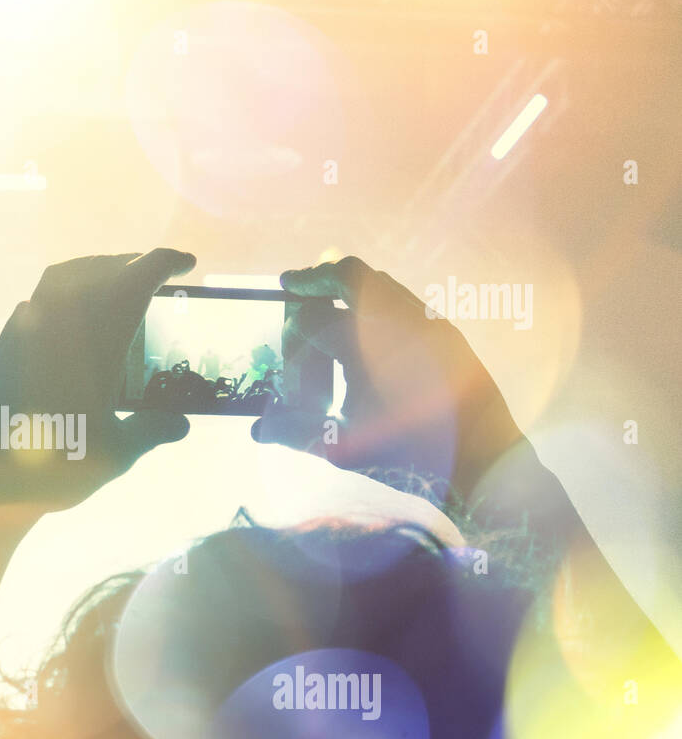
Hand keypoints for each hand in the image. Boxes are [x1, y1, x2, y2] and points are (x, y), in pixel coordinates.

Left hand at [0, 249, 196, 513]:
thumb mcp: (118, 454)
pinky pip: (38, 302)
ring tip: (112, 289)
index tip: (185, 264)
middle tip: (153, 275)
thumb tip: (181, 424)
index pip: (139, 277)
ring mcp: (26, 327)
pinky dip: (63, 298)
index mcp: (98, 335)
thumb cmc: (59, 467)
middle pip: (102, 268)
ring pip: (64, 277)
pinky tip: (71, 325)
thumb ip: (152, 430)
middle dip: (132, 265)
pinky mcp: (3, 344)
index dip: (166, 262)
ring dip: (94, 273)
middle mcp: (62, 318)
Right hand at [252, 256, 527, 502]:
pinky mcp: (448, 336)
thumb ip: (295, 433)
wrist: (483, 463)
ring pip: (380, 283)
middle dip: (314, 282)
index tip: (291, 380)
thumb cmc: (409, 455)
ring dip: (349, 292)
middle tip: (291, 288)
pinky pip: (405, 302)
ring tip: (330, 312)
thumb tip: (256, 431)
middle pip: (347, 275)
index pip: (311, 323)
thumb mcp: (343, 447)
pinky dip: (378, 307)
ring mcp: (428, 323)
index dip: (293, 346)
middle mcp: (398, 317)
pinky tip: (370, 341)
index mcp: (366, 338)